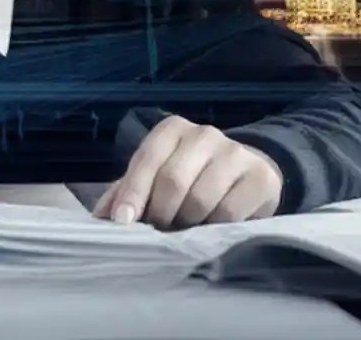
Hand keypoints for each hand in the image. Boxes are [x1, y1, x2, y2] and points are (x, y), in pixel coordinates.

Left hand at [92, 115, 282, 229]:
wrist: (244, 175)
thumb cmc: (188, 178)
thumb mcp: (154, 179)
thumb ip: (125, 193)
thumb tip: (100, 219)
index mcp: (171, 130)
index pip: (147, 160)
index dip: (133, 193)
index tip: (122, 221)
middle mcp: (204, 134)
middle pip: (173, 181)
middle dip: (159, 213)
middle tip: (158, 230)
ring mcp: (235, 153)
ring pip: (200, 200)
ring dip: (186, 223)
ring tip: (183, 229)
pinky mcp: (260, 177)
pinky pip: (228, 213)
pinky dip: (213, 227)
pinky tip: (210, 228)